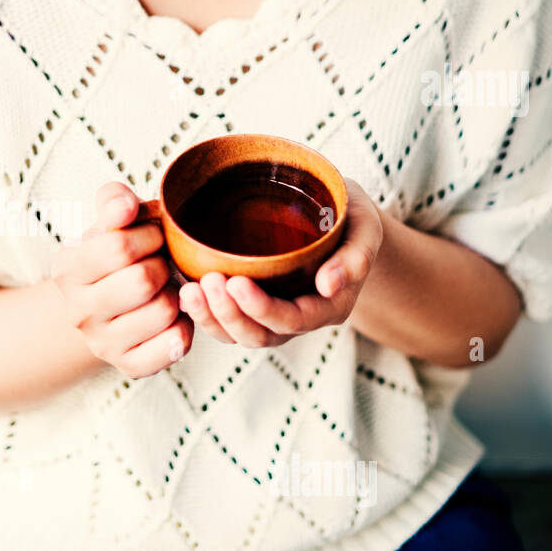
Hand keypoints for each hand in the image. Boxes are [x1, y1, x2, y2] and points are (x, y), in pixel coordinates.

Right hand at [50, 182, 192, 377]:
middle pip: (143, 281)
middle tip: (160, 263)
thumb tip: (125, 206)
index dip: (149, 234)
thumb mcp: (109, 223)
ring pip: (164, 311)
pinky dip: (183, 326)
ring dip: (175, 294)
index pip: (119, 246)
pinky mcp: (128, 366)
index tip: (153, 236)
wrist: (105, 305)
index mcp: (67, 270)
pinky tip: (172, 316)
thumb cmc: (114, 256)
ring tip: (163, 289)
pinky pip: (173, 344)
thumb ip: (114, 202)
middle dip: (163, 264)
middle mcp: (78, 311)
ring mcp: (102, 344)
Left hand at [178, 178, 383, 346]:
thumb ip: (356, 257)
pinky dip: (203, 312)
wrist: (336, 215)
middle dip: (230, 314)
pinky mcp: (249, 304)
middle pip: (260, 335)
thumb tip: (328, 285)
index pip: (293, 320)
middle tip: (208, 281)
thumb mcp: (367, 227)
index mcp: (329, 305)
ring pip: (237, 334)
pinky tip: (185, 289)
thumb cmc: (349, 216)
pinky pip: (224, 321)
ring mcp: (272, 314)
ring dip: (211, 317)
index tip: (236, 282)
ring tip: (188, 290)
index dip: (262, 308)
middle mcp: (299, 317)